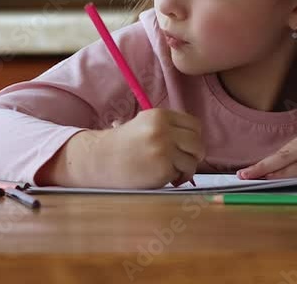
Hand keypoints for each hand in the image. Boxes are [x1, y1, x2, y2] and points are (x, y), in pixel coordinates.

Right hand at [50, 108, 204, 188]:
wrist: (98, 160)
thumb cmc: (122, 144)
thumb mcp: (144, 124)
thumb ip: (168, 127)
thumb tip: (196, 139)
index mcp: (160, 116)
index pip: (194, 125)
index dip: (194, 137)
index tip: (186, 146)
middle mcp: (163, 130)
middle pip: (198, 143)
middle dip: (195, 155)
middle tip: (184, 162)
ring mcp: (163, 150)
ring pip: (193, 161)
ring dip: (186, 169)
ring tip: (172, 172)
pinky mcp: (162, 169)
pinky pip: (180, 175)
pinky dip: (174, 179)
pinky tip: (161, 178)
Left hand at [237, 127, 296, 179]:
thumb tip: (286, 178)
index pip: (283, 153)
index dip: (264, 164)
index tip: (247, 172)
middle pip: (281, 156)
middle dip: (260, 168)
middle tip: (240, 176)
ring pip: (289, 162)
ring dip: (269, 172)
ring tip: (251, 179)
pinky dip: (288, 175)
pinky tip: (276, 180)